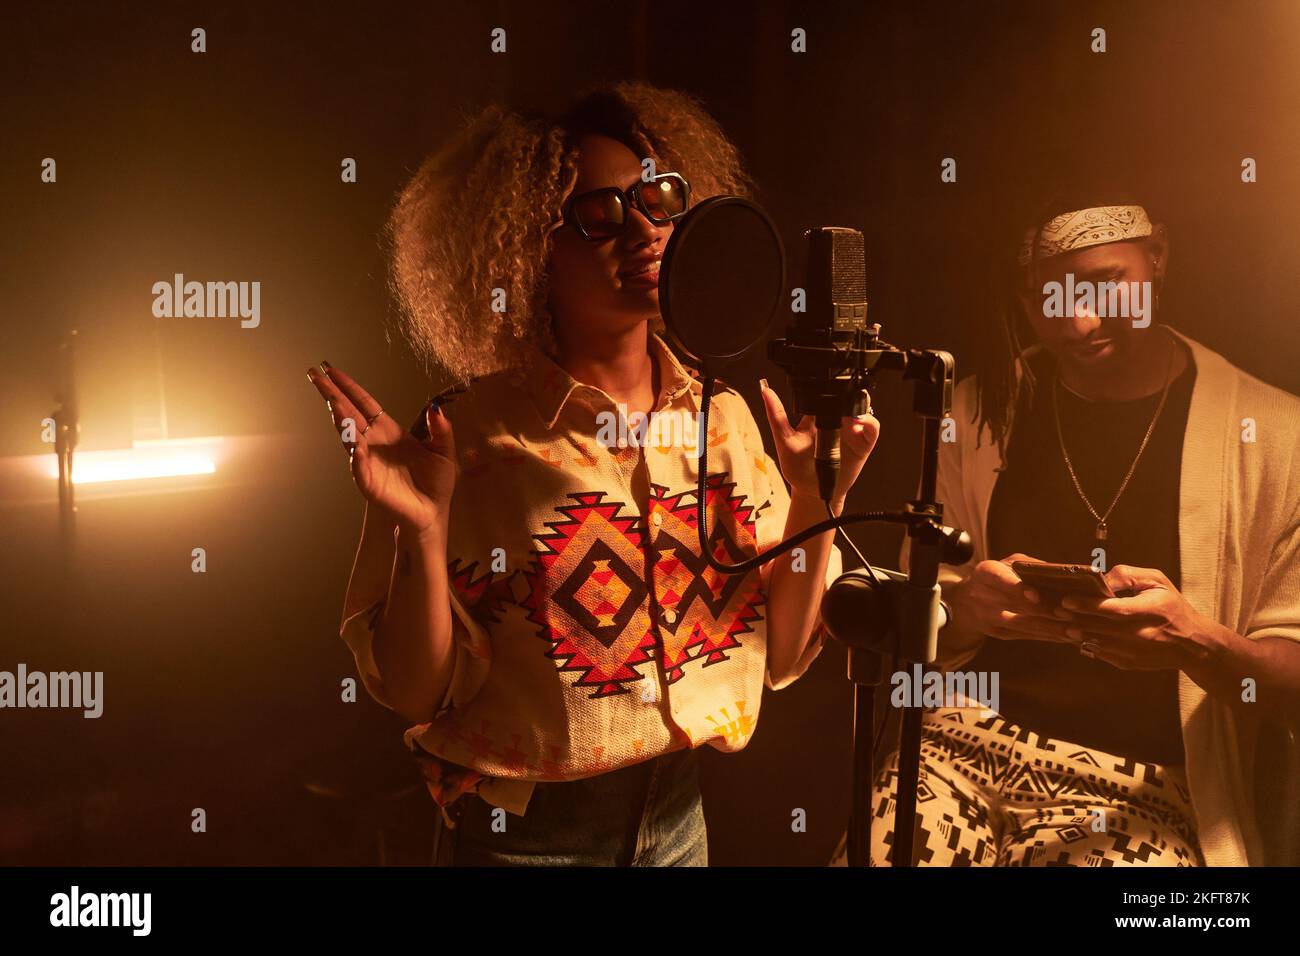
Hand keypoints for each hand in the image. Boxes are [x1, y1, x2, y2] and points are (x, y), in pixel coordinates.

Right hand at [307, 362, 456, 535]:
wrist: (433, 512)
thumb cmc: (436, 483)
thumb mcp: (444, 451)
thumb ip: (441, 429)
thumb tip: (436, 408)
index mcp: (388, 431)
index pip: (364, 404)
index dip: (348, 387)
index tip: (331, 370)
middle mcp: (373, 443)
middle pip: (349, 414)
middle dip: (331, 395)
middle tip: (314, 375)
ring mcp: (368, 462)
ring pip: (350, 437)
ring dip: (342, 420)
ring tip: (334, 402)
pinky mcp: (370, 483)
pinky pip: (359, 467)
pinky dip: (356, 456)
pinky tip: (354, 444)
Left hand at [758, 379, 879, 509]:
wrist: (813, 492)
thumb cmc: (797, 467)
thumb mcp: (784, 442)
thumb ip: (776, 417)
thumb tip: (765, 391)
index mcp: (818, 414)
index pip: (826, 391)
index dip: (829, 384)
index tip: (827, 382)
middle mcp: (836, 418)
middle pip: (849, 395)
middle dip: (850, 392)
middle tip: (842, 397)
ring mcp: (851, 430)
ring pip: (863, 408)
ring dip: (860, 406)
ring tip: (850, 415)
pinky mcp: (863, 443)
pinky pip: (872, 428)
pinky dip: (869, 424)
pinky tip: (858, 427)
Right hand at [948, 553, 1077, 644]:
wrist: (965, 603)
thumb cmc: (995, 578)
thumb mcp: (1005, 564)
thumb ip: (1028, 566)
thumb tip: (1060, 572)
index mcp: (986, 573)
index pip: (1000, 580)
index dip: (1016, 588)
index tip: (1035, 595)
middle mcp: (984, 597)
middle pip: (1015, 606)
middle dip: (1044, 612)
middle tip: (1068, 615)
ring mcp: (990, 618)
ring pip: (1023, 625)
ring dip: (1050, 629)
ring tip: (1074, 631)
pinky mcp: (999, 633)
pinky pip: (1027, 636)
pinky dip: (1048, 636)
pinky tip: (1066, 637)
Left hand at [1059, 564, 1223, 669]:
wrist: (1193, 644)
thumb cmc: (1172, 606)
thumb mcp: (1157, 581)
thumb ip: (1127, 575)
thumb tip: (1100, 578)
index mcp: (1150, 610)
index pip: (1114, 609)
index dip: (1088, 605)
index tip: (1067, 600)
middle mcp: (1142, 634)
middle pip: (1100, 627)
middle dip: (1075, 618)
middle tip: (1055, 610)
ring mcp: (1134, 652)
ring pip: (1097, 643)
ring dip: (1076, 634)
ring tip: (1062, 623)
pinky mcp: (1128, 664)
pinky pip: (1100, 654)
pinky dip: (1086, 644)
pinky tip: (1077, 635)